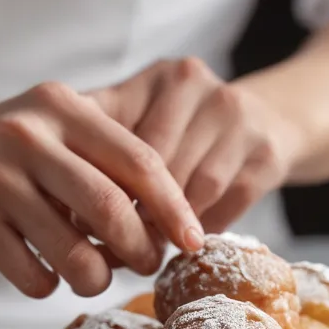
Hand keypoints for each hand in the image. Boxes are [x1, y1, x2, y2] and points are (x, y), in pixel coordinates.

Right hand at [0, 82, 203, 297]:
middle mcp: (29, 136)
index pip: (139, 161)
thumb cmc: (12, 158)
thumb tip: (180, 217)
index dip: (174, 208)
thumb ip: (111, 160)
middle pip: (112, 209)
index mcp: (64, 109)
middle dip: (140, 249)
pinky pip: (33, 276)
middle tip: (147, 265)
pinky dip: (47, 286)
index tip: (194, 241)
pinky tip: (42, 273)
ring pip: (74, 253)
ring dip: (96, 278)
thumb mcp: (57, 133)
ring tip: (93, 277)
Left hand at [92, 58, 304, 233]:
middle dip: (134, 210)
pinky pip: (232, 201)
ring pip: (196, 187)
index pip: (124, 137)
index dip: (101, 182)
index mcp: (161, 77)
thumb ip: (102, 143)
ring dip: (172, 225)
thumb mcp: (146, 119)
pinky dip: (209, 227)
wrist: (273, 121)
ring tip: (147, 251)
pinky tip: (191, 243)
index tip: (79, 218)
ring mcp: (238, 116)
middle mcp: (200, 86)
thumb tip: (55, 202)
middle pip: (158, 164)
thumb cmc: (189, 132)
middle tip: (111, 247)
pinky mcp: (268, 152)